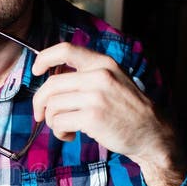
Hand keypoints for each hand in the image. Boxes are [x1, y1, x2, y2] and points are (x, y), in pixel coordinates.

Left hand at [32, 43, 186, 185]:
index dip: (44, 58)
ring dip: (52, 121)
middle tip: (40, 114)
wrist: (151, 132)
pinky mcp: (92, 118)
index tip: (35, 70)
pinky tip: (69, 135)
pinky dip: (59, 131)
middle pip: (51, 84)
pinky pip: (59, 122)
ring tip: (63, 128)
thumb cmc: (127, 109)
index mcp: (102, 63)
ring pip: (53, 106)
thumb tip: (51, 79)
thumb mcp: (113, 79)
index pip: (65, 50)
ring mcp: (95, 97)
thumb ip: (87, 74)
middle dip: (39, 102)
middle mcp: (99, 76)